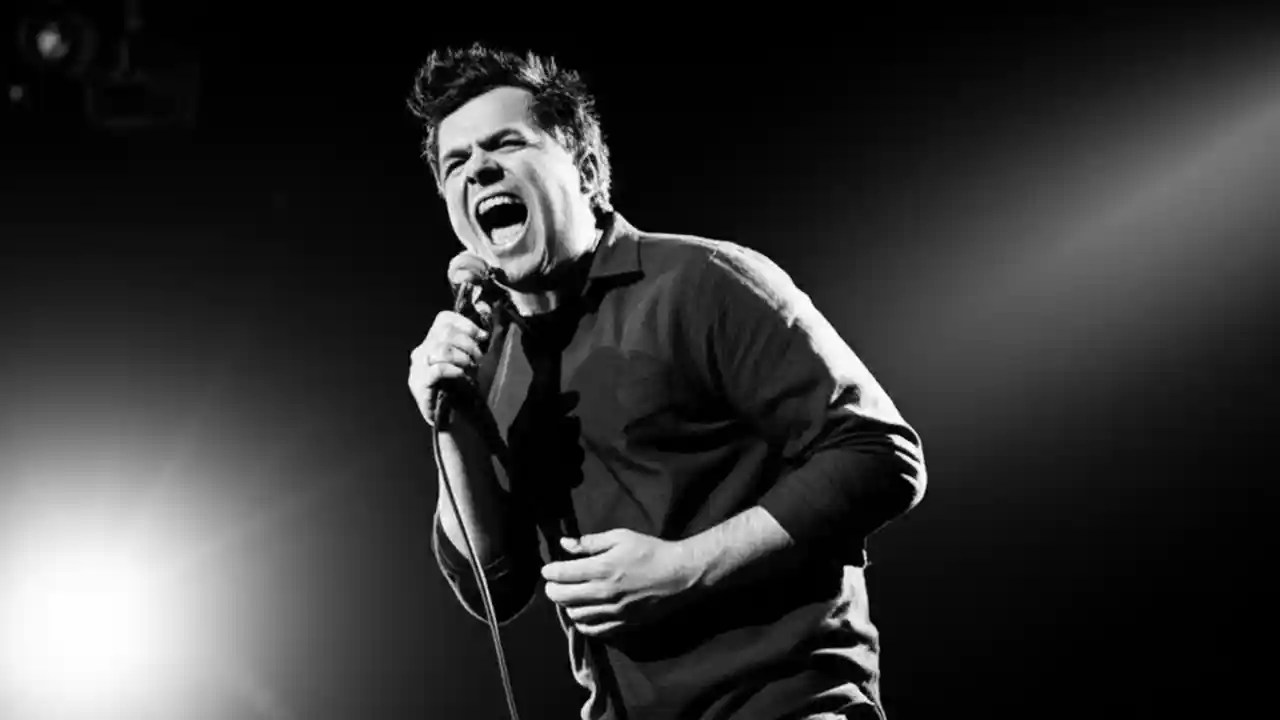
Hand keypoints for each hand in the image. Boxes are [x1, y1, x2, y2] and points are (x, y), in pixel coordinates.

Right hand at [407, 252, 492, 424]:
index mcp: (433, 341)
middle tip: (479, 360)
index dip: (466, 324)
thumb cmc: (468, 391)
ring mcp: (417, 368)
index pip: (444, 318)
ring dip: (462, 358)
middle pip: (444, 332)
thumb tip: (492, 311)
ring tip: (471, 371)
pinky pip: (436, 369)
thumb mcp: (477, 361)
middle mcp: (422, 351)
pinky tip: (463, 378)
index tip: (482, 337)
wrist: (460, 422)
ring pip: (440, 348)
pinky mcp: (419, 384)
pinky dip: (454, 371)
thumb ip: (480, 340)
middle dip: (468, 344)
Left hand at [541, 529, 705, 637]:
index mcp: (602, 568)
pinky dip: (582, 623)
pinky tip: (583, 614)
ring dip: (567, 606)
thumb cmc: (651, 551)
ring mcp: (613, 611)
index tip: (547, 569)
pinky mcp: (623, 624)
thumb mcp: (621, 537)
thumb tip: (565, 544)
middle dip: (552, 590)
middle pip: (563, 597)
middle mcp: (604, 593)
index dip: (550, 571)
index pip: (563, 574)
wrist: (680, 575)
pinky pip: (594, 630)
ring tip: (569, 597)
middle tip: (552, 584)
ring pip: (576, 615)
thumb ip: (590, 542)